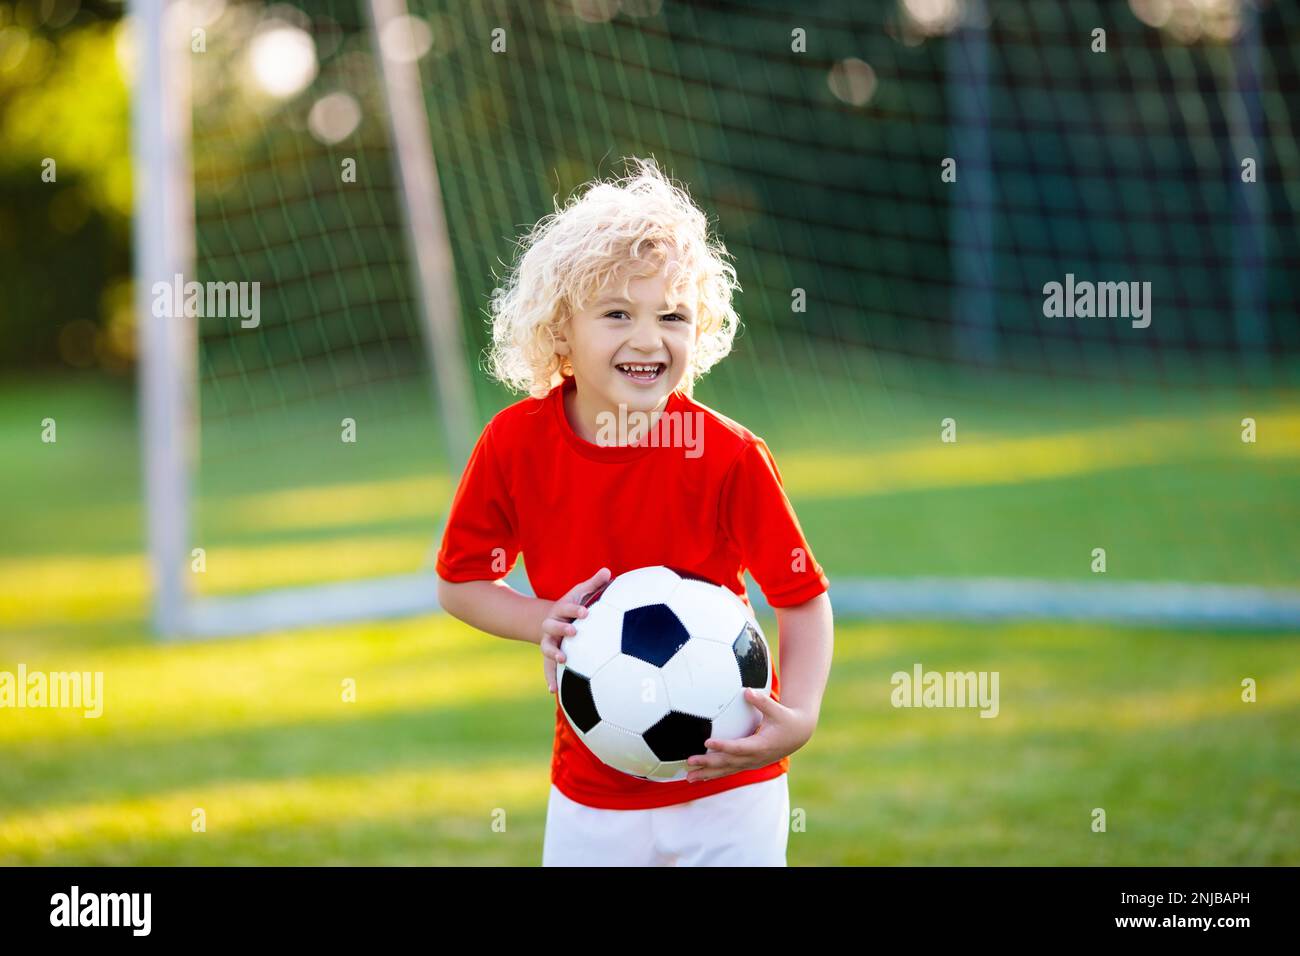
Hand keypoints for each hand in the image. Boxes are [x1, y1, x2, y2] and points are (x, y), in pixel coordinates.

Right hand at [540, 567, 611, 694]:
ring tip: (563, 659)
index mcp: (561, 609)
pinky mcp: (550, 656)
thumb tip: (609, 571)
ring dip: (554, 654)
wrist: (552, 619)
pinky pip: (548, 669)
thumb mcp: (581, 592)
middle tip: (573, 631)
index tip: (586, 612)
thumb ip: (594, 583)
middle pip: (552, 626)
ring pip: (547, 647)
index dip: (575, 610)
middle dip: (562, 628)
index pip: (567, 607)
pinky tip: (555, 692)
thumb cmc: (574, 605)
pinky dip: (550, 679)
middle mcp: (551, 625)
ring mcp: (549, 641)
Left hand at [685, 688, 814, 782]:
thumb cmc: (786, 719)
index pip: (739, 747)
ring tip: (689, 778)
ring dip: (707, 774)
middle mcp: (755, 758)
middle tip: (689, 761)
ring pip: (727, 771)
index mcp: (761, 745)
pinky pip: (729, 771)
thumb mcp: (777, 709)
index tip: (707, 742)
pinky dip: (714, 774)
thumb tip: (747, 691)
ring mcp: (751, 763)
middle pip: (728, 762)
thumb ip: (762, 702)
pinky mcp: (749, 764)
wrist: (797, 734)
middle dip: (708, 763)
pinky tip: (700, 777)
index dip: (723, 746)